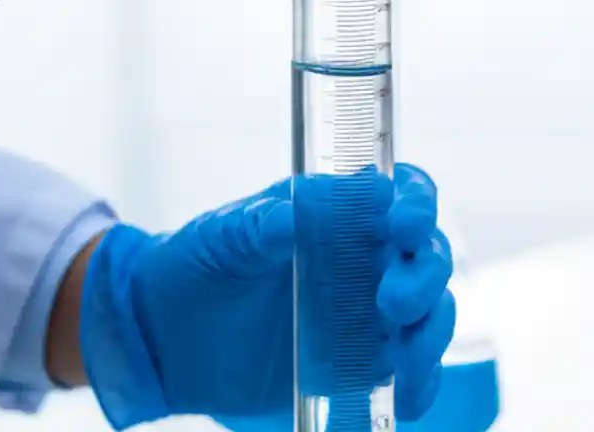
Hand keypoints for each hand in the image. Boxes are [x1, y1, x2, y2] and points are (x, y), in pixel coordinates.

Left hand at [77, 164, 454, 428]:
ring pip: (429, 316)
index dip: (416, 203)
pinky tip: (407, 398)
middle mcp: (365, 260)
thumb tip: (297, 213)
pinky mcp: (359, 366)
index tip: (403, 223)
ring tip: (404, 353)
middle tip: (393, 302)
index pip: (402, 195)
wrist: (162, 334)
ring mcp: (367, 315)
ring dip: (430, 332)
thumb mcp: (222, 237)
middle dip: (424, 276)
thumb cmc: (196, 263)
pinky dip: (419, 385)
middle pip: (427, 257)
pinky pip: (408, 374)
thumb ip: (260, 225)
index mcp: (340, 214)